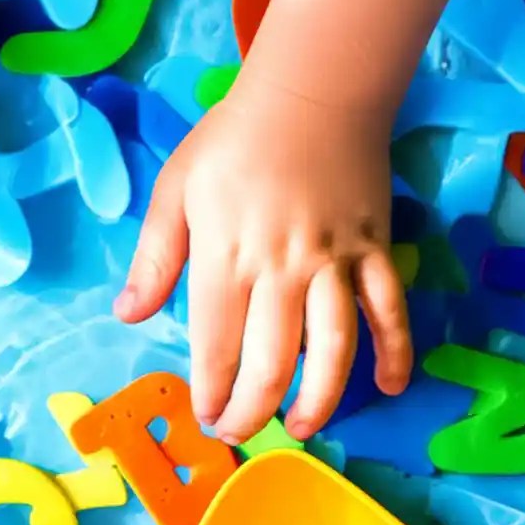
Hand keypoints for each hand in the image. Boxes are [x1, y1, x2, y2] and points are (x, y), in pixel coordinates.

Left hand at [114, 79, 412, 443]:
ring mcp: (335, 261)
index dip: (210, 391)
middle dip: (254, 409)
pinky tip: (389, 388)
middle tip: (241, 433)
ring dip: (319, 398)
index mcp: (227, 256)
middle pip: (271, 360)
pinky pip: (390, 309)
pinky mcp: (375, 249)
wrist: (312, 91)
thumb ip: (154, 259)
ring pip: (334, 347)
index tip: (206, 418)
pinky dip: (396, 351)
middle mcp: (282, 268)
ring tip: (303, 429)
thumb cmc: (232, 142)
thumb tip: (127, 316)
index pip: (216, 346)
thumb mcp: (175, 191)